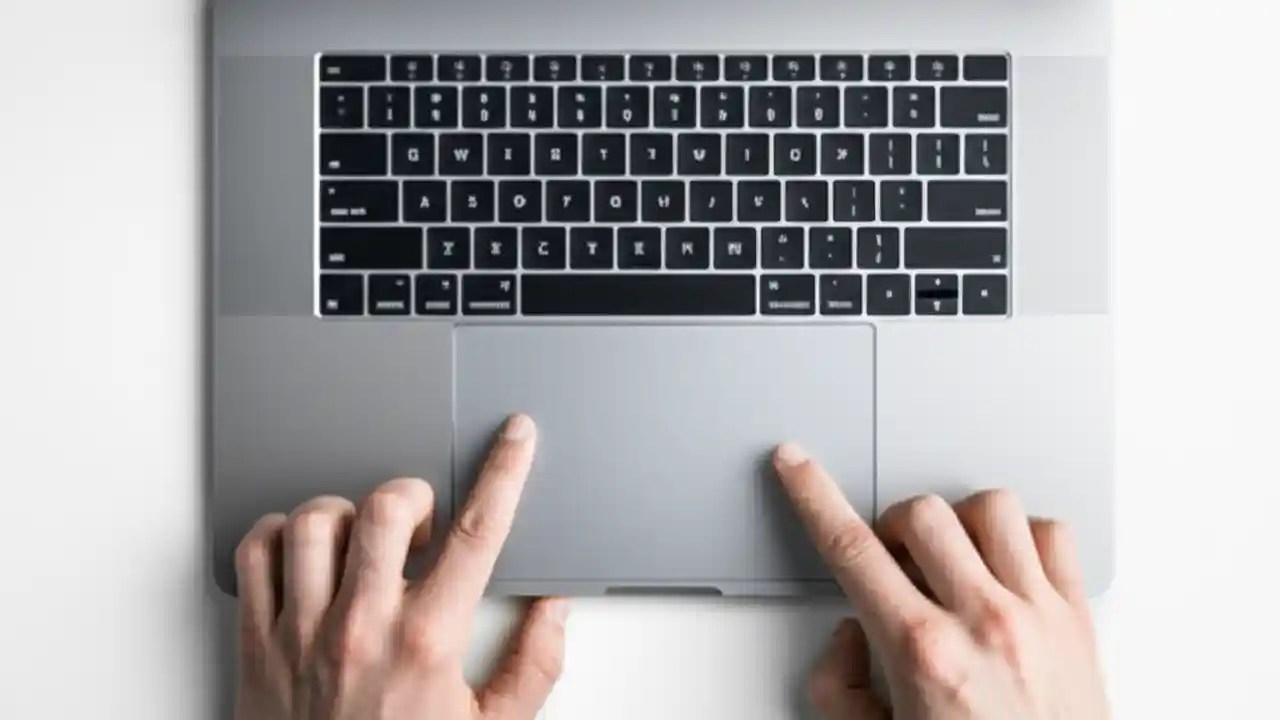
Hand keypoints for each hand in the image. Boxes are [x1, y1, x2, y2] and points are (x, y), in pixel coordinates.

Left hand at [234, 415, 565, 719]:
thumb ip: (533, 667)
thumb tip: (553, 611)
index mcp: (427, 643)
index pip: (477, 533)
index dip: (505, 473)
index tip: (516, 438)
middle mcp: (362, 627)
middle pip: (388, 508)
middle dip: (417, 496)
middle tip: (424, 524)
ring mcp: (302, 631)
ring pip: (317, 521)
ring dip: (349, 514)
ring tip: (365, 541)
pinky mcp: (255, 644)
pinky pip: (256, 553)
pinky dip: (280, 535)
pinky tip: (307, 553)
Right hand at [773, 443, 1107, 719]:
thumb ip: (840, 686)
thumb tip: (849, 634)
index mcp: (924, 654)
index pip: (851, 549)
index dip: (813, 495)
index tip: (796, 464)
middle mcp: (984, 623)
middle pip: (921, 514)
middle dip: (893, 526)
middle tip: (893, 561)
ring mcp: (1037, 615)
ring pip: (991, 508)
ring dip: (959, 523)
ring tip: (952, 559)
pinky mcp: (1077, 619)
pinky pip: (1052, 534)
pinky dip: (1023, 537)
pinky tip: (1004, 566)